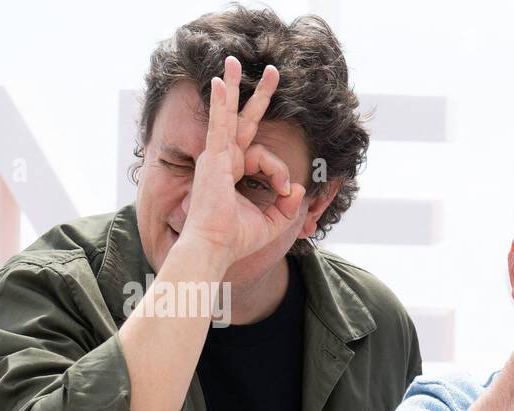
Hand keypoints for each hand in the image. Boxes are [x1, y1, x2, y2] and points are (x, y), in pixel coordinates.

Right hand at [179, 55, 305, 265]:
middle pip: (243, 119)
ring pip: (228, 115)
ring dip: (234, 87)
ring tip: (234, 60)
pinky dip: (220, 105)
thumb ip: (287, 205)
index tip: (284, 192)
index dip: (280, 172)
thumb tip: (299, 187)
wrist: (215, 246)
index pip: (264, 156)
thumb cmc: (236, 238)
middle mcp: (224, 159)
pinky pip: (219, 126)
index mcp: (235, 171)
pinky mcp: (214, 160)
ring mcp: (217, 157)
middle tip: (274, 71)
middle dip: (258, 95)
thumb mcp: (273, 222)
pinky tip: (222, 83)